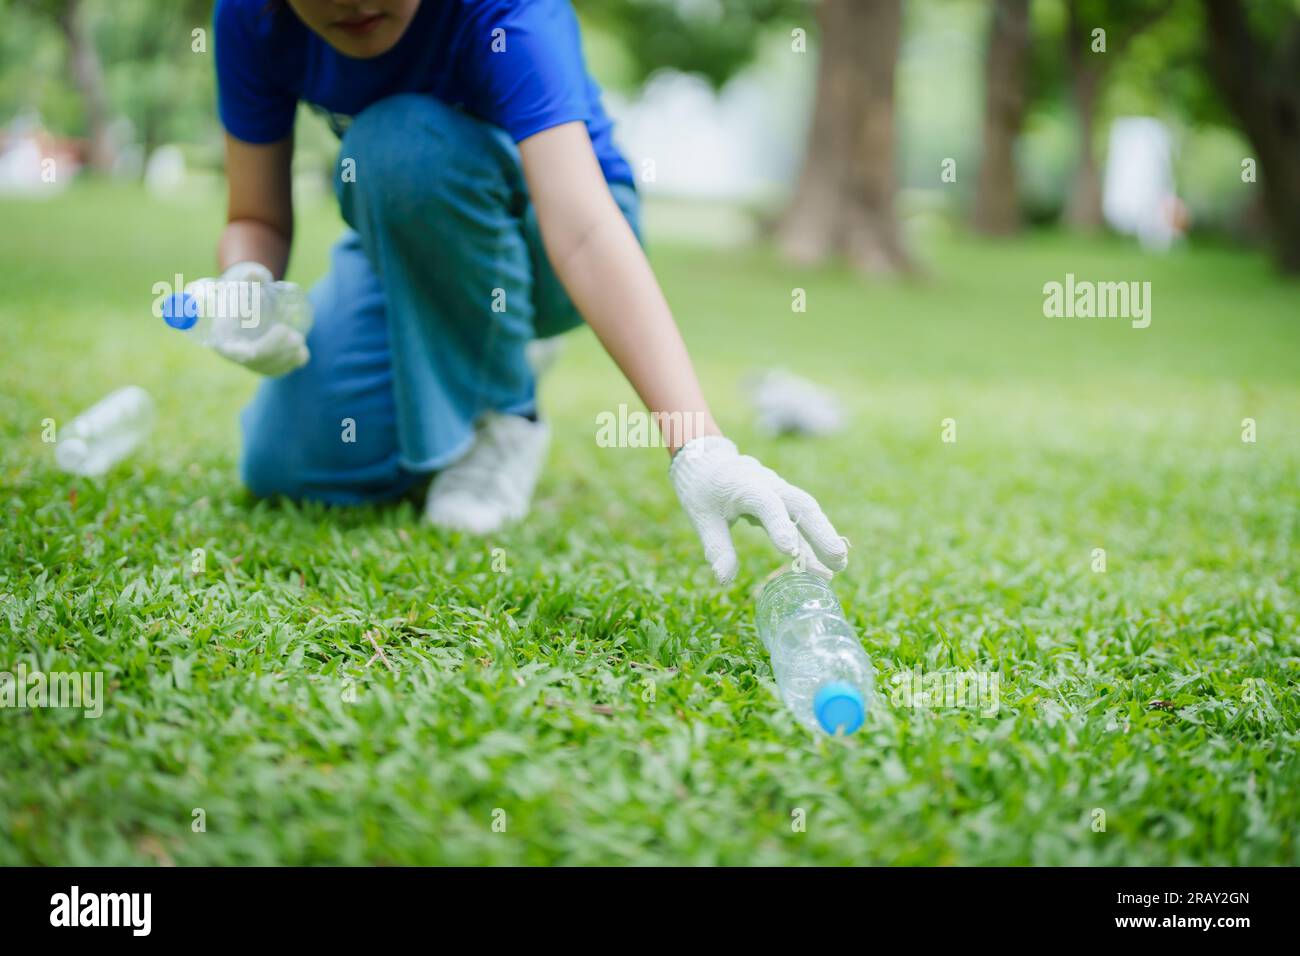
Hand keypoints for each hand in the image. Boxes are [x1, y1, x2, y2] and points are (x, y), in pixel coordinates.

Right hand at [187, 261, 310, 376]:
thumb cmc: (242, 296)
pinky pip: (283, 369)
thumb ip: (248, 280)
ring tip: (299, 339)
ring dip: (288, 355)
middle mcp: (237, 355)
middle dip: (277, 350)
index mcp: (223, 339)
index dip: (248, 351)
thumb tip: (254, 272)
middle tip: (295, 337)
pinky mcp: (269, 366)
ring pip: (273, 366)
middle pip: (258, 360)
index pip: (234, 352)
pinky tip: (303, 353)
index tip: (261, 345)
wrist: (247, 309)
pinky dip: (294, 362)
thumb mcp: (242, 287)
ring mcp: (254, 363)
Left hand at [670, 435, 847, 583]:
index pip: (766, 503)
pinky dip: (814, 537)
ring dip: (824, 536)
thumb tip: (724, 580)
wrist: (709, 460)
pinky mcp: (783, 499)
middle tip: (838, 560)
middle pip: (802, 504)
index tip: (790, 552)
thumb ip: (717, 547)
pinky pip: (803, 517)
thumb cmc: (703, 489)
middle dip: (821, 532)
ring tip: (839, 566)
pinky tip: (825, 561)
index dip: (779, 525)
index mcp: (744, 486)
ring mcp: (780, 490)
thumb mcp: (702, 518)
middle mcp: (769, 485)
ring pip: (808, 510)